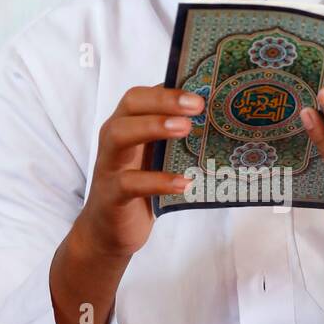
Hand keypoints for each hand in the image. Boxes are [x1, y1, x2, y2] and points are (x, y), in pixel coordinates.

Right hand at [78, 85, 202, 259]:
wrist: (107, 232)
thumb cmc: (139, 187)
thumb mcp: (155, 158)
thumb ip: (173, 138)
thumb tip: (216, 120)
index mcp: (126, 125)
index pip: (141, 95)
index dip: (168, 91)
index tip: (200, 92)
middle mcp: (114, 139)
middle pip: (130, 106)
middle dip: (163, 101)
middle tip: (197, 106)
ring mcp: (109, 166)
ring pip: (120, 135)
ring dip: (153, 127)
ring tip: (185, 128)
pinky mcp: (112, 195)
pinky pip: (130, 183)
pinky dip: (158, 181)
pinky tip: (184, 183)